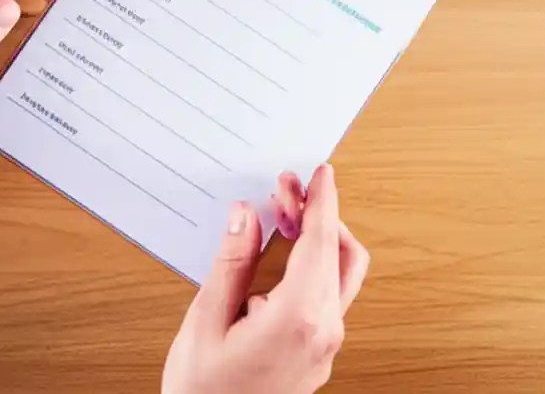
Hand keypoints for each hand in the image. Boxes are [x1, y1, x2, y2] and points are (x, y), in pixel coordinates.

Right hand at [162, 165, 369, 393]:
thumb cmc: (203, 393)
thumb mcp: (205, 320)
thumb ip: (231, 263)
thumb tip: (246, 216)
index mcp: (298, 318)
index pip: (321, 241)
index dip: (322, 201)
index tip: (321, 173)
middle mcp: (323, 332)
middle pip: (341, 254)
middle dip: (318, 215)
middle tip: (283, 192)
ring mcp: (325, 348)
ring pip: (339, 278)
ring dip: (317, 242)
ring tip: (278, 222)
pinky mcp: (317, 356)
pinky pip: (326, 300)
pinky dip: (311, 269)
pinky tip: (275, 263)